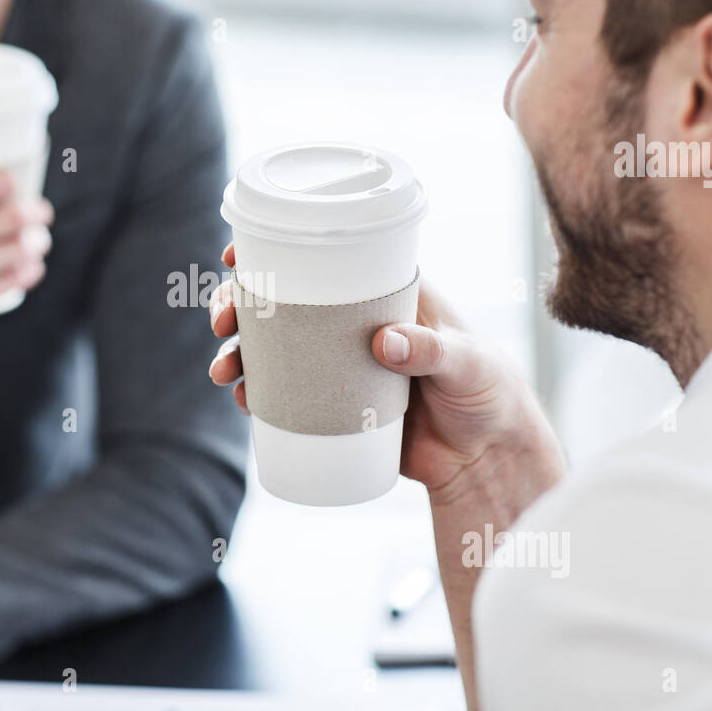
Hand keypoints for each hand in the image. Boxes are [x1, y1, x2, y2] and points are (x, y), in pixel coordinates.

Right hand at [208, 242, 559, 502]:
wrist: (488, 458)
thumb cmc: (489, 391)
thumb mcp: (466, 363)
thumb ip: (430, 349)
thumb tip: (383, 343)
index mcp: (384, 293)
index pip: (324, 260)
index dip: (274, 252)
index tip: (236, 256)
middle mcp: (354, 324)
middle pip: (284, 304)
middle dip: (240, 307)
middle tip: (222, 323)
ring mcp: (340, 366)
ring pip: (276, 349)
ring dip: (239, 353)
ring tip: (224, 372)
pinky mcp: (336, 408)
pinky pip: (287, 395)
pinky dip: (257, 394)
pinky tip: (241, 399)